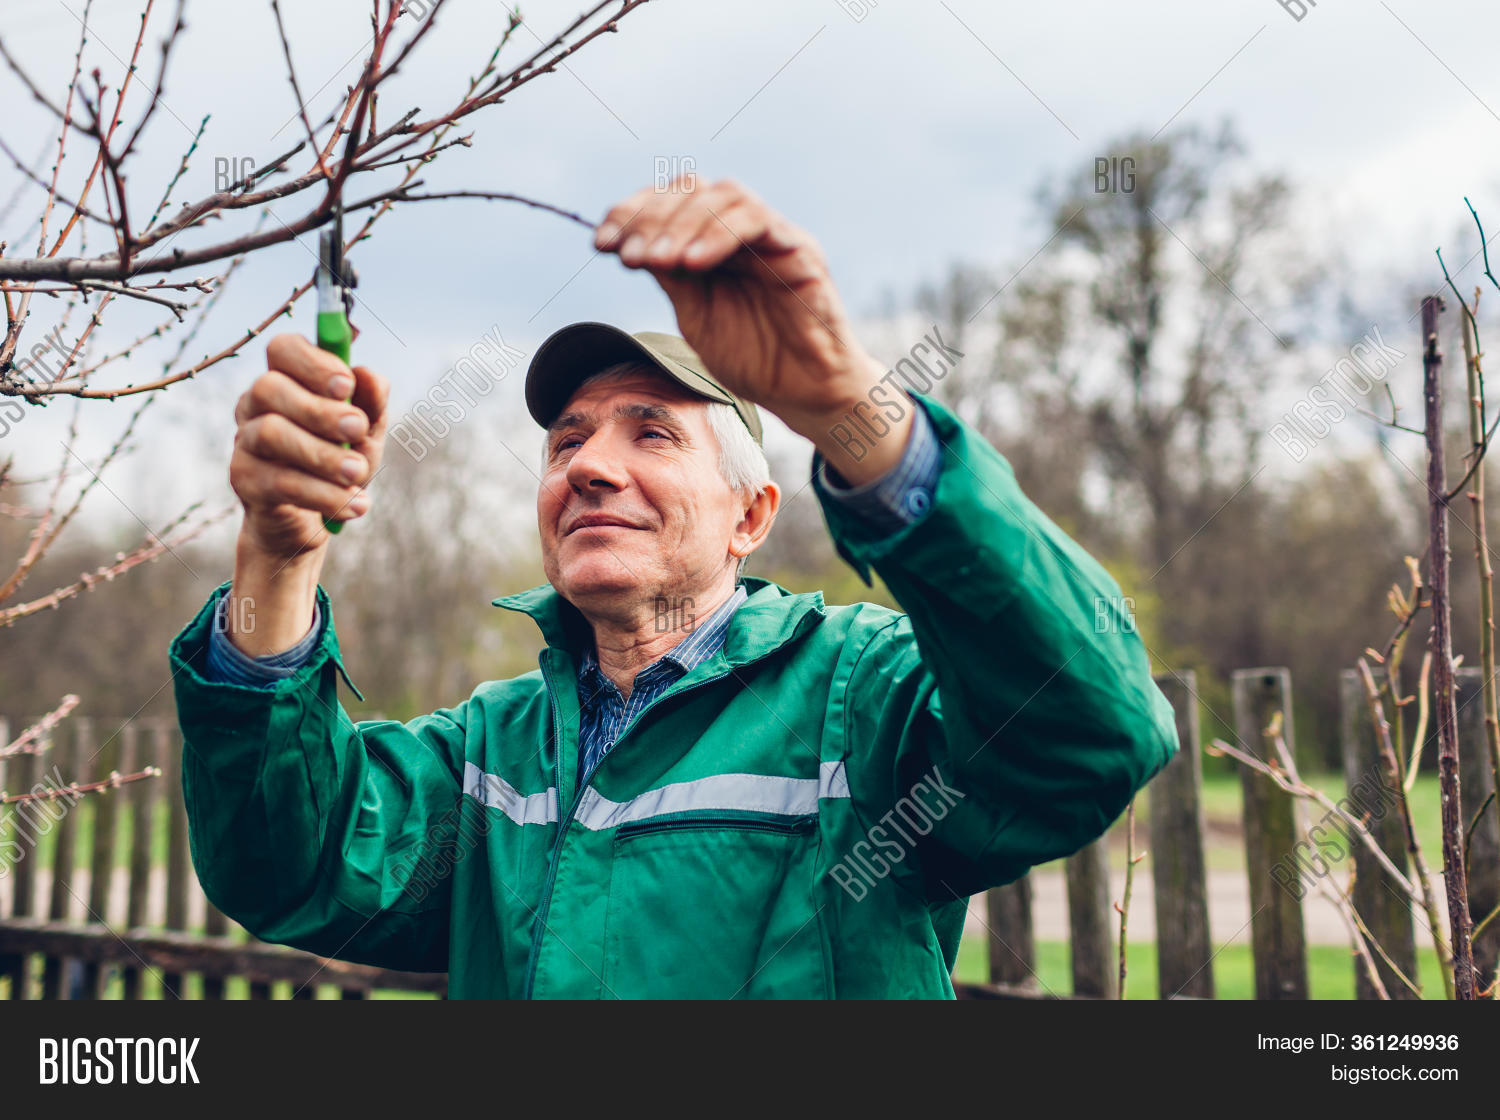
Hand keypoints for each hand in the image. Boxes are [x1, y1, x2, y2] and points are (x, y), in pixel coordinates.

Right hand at [230, 334, 388, 560]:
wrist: (312, 521)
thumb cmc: (338, 463)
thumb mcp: (365, 433)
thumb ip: (371, 403)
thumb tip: (367, 374)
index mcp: (286, 380)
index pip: (283, 349)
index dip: (313, 361)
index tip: (347, 385)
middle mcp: (256, 405)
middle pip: (269, 387)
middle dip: (319, 408)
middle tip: (358, 429)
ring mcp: (245, 441)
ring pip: (272, 433)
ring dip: (323, 454)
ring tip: (359, 473)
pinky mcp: (244, 480)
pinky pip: (281, 482)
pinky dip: (325, 495)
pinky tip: (356, 504)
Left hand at [593, 176, 882, 436]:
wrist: (803, 392)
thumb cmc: (755, 358)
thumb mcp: (696, 316)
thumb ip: (672, 279)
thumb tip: (628, 244)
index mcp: (713, 242)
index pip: (669, 201)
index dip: (630, 214)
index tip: (601, 243)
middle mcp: (742, 230)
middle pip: (690, 191)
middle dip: (649, 218)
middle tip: (625, 253)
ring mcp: (772, 236)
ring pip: (723, 196)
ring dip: (681, 224)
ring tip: (655, 260)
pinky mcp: (799, 251)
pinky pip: (758, 222)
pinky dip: (720, 234)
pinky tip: (692, 264)